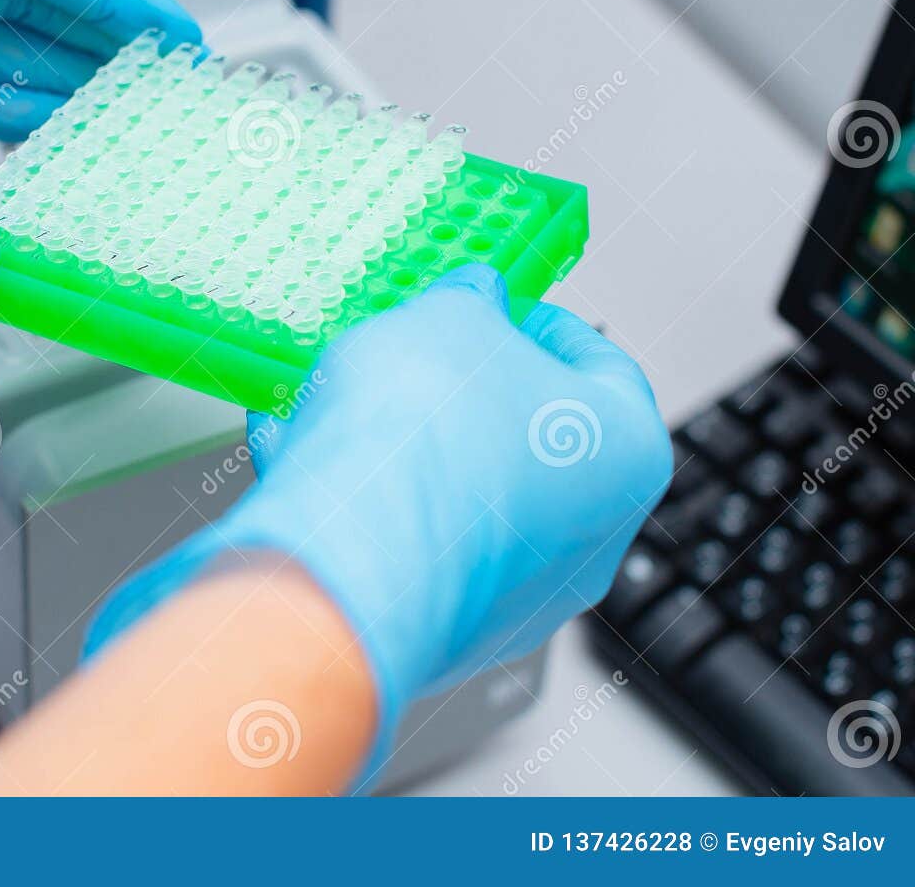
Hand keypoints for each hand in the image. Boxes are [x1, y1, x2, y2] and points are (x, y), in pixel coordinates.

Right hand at [84, 263, 671, 786]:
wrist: (347, 563)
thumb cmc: (424, 442)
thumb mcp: (450, 314)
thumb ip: (471, 299)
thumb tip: (472, 299)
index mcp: (625, 454)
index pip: (603, 366)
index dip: (540, 322)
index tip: (495, 305)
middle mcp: (584, 538)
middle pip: (524, 437)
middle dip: (461, 388)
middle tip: (414, 349)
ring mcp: (511, 594)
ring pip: (456, 494)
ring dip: (401, 441)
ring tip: (336, 396)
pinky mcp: (433, 626)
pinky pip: (397, 542)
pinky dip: (357, 495)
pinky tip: (300, 451)